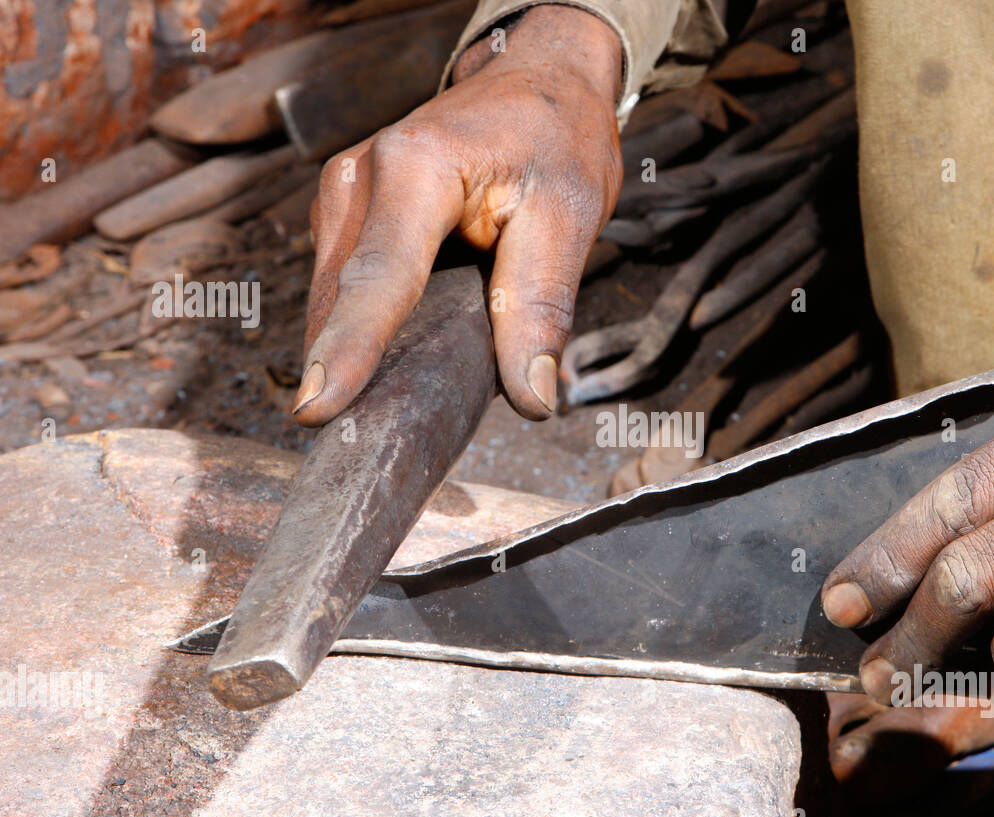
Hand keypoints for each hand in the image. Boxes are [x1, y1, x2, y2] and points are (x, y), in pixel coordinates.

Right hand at [294, 5, 623, 423]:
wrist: (537, 83)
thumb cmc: (554, 139)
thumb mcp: (568, 216)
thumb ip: (542, 306)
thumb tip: (533, 396)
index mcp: (414, 169)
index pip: (377, 279)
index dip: (348, 351)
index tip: (316, 411)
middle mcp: (359, 178)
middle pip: (340, 299)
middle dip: (342, 373)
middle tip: (356, 449)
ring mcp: (343, 195)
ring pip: (332, 299)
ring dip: (349, 355)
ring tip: (369, 416)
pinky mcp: (345, 215)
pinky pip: (341, 288)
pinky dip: (358, 330)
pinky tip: (379, 365)